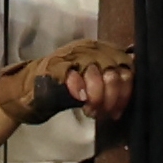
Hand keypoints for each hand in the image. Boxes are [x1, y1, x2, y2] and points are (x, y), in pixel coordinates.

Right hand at [0, 40, 136, 128]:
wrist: (31, 88)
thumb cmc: (66, 87)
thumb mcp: (95, 81)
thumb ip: (112, 81)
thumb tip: (131, 91)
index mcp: (105, 50)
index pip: (127, 69)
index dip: (125, 93)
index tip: (118, 111)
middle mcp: (92, 48)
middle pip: (114, 73)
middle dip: (111, 98)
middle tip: (104, 113)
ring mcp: (74, 55)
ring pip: (97, 75)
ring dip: (97, 98)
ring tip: (91, 111)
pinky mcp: (57, 64)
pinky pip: (74, 76)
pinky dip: (79, 89)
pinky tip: (80, 100)